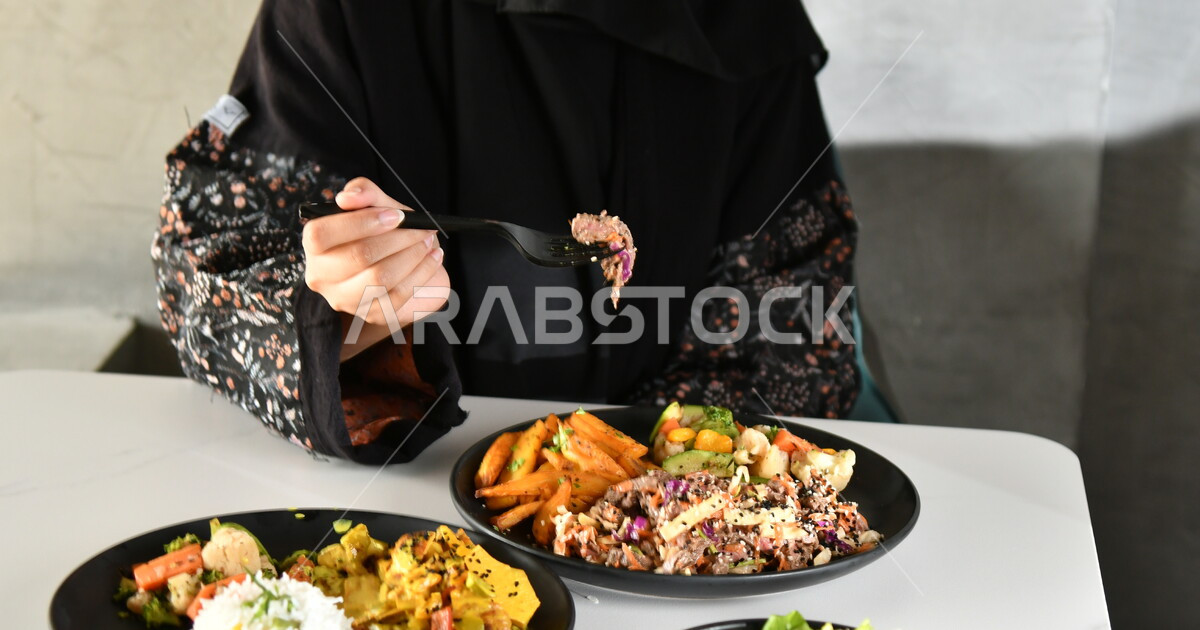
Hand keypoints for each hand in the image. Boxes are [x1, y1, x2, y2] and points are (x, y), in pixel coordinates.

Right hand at [302, 177, 449, 355]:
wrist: (407, 264)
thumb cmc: (385, 231)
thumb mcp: (376, 204)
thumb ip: (363, 192)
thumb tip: (347, 198)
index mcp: (315, 245)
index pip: (320, 234)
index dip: (359, 222)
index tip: (395, 216)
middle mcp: (322, 276)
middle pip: (358, 257)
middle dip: (398, 238)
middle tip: (423, 228)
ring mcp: (345, 299)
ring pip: (380, 278)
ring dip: (413, 255)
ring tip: (429, 240)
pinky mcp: (372, 314)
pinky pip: (399, 295)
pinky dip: (422, 272)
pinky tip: (433, 258)